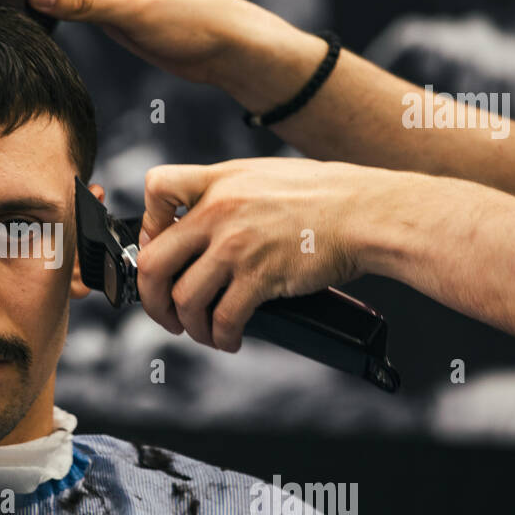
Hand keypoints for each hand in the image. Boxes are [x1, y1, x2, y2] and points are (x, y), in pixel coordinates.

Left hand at [136, 159, 372, 350]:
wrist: (367, 213)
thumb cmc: (325, 195)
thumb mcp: (263, 175)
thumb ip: (226, 193)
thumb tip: (199, 221)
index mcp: (218, 181)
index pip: (156, 188)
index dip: (147, 223)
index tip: (157, 246)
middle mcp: (219, 212)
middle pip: (154, 262)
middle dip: (151, 298)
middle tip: (163, 312)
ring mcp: (237, 246)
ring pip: (184, 298)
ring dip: (188, 325)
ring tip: (201, 332)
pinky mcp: (260, 277)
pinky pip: (223, 318)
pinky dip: (221, 337)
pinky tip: (230, 339)